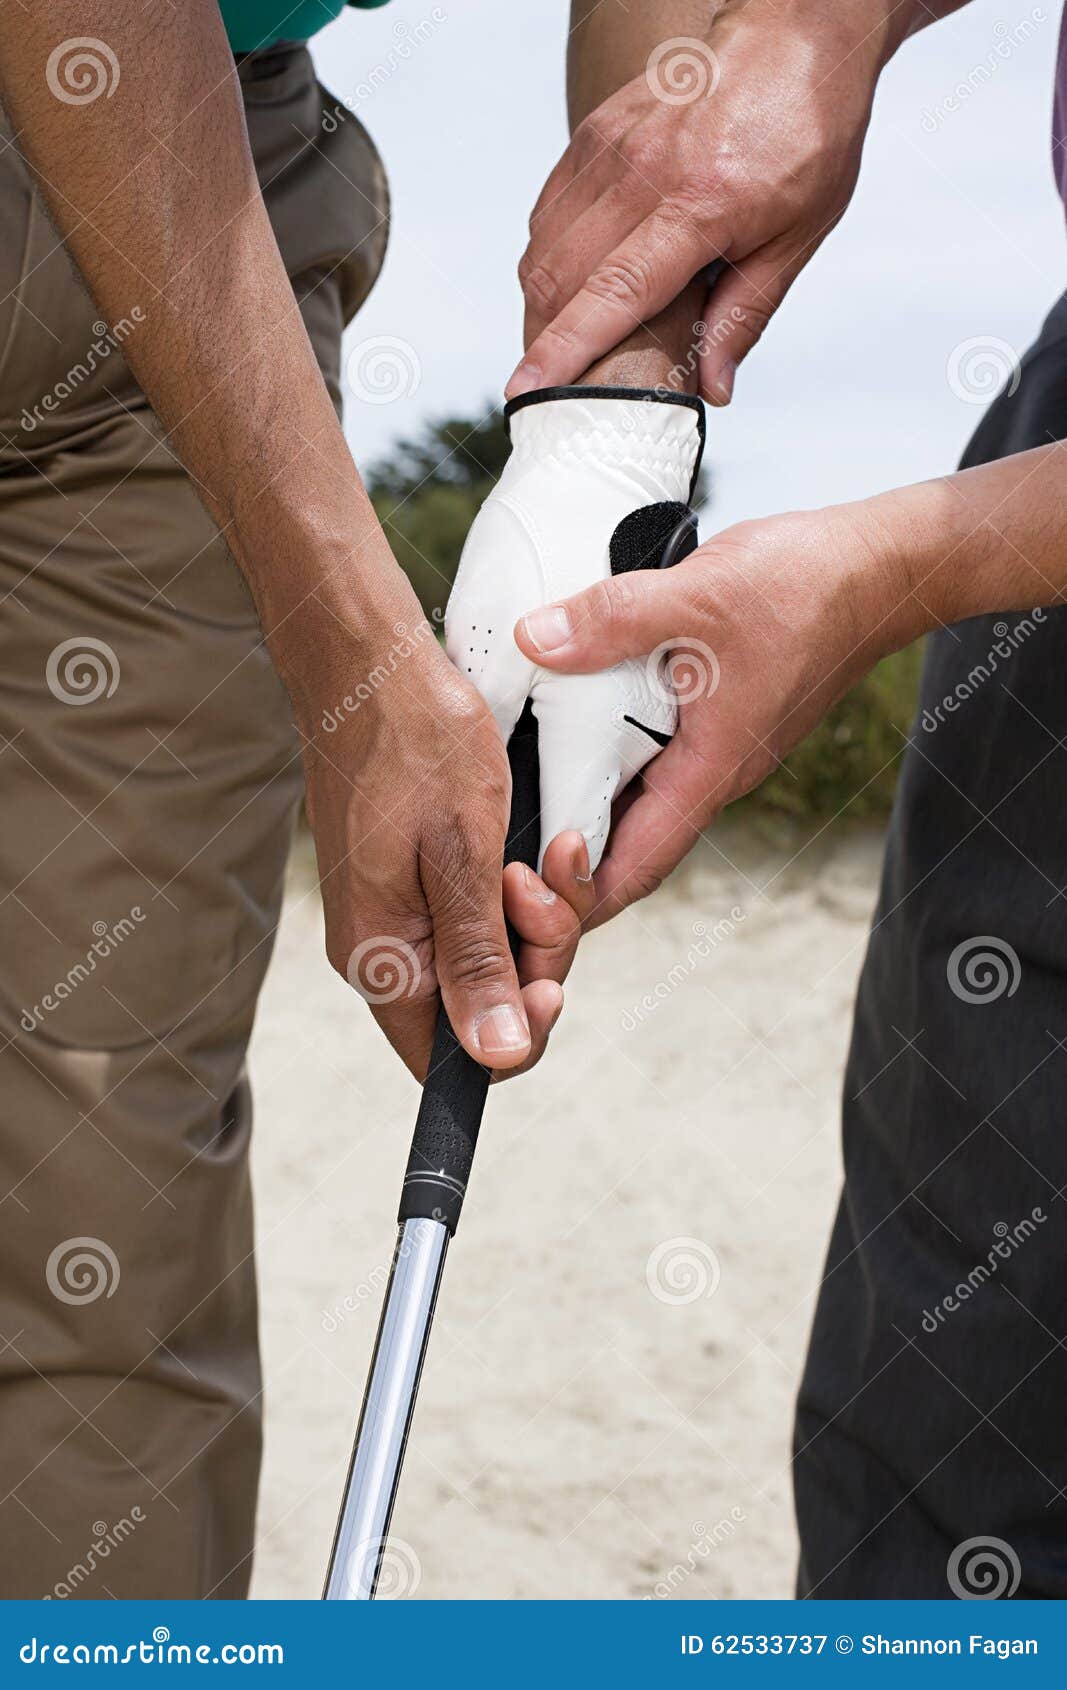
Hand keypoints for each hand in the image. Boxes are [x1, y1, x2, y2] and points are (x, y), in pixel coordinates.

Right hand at [299, 621, 595, 1079]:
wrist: (372, 659)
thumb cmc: (413, 741)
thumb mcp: (462, 854)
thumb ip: (478, 961)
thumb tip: (496, 1057)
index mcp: (381, 955)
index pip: (449, 1058)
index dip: (514, 1035)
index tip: (553, 981)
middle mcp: (385, 945)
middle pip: (482, 1004)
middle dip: (538, 954)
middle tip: (544, 882)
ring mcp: (400, 909)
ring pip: (492, 953)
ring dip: (536, 912)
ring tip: (545, 848)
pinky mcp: (417, 876)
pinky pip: (482, 910)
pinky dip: (517, 883)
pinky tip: (534, 840)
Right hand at [509, 2, 903, 403]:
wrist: (791, 39)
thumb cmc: (805, 134)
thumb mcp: (797, 236)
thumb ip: (746, 315)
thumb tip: (714, 388)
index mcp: (700, 205)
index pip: (614, 293)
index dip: (566, 349)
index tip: (529, 390)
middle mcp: (643, 172)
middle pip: (561, 277)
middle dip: (544, 341)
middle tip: (552, 386)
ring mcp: (611, 147)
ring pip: (545, 247)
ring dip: (542, 305)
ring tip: (560, 342)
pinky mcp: (595, 133)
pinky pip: (550, 211)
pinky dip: (550, 259)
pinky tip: (572, 283)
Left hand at [514, 500, 915, 921]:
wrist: (875, 569)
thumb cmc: (806, 588)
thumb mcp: (698, 595)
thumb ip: (612, 617)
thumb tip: (533, 638)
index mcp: (709, 771)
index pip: (634, 869)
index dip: (575, 897)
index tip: (519, 884)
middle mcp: (710, 776)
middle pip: (627, 854)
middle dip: (564, 874)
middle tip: (498, 860)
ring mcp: (713, 753)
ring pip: (636, 811)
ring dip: (580, 820)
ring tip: (513, 810)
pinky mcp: (713, 724)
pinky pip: (649, 765)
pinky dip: (604, 767)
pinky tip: (561, 738)